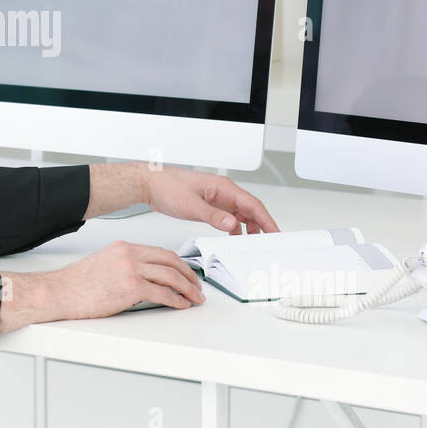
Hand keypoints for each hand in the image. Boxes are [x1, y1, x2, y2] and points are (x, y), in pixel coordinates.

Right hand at [53, 240, 205, 318]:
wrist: (60, 291)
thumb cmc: (77, 283)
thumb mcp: (104, 263)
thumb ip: (125, 265)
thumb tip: (143, 278)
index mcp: (124, 248)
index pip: (160, 252)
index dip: (178, 264)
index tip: (185, 273)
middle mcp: (130, 255)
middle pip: (171, 261)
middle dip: (189, 274)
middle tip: (197, 285)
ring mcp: (132, 270)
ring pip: (171, 277)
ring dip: (188, 289)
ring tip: (195, 298)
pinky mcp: (131, 288)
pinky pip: (163, 294)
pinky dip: (176, 300)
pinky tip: (181, 305)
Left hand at [146, 167, 278, 233]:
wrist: (150, 184)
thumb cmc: (167, 186)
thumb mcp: (191, 205)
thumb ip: (213, 216)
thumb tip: (232, 224)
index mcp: (223, 187)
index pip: (252, 204)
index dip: (267, 220)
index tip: (275, 232)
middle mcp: (223, 192)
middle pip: (250, 210)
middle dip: (261, 225)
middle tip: (269, 242)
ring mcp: (216, 198)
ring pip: (239, 214)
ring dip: (248, 228)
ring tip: (253, 243)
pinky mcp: (208, 205)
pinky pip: (227, 217)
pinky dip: (233, 228)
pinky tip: (233, 238)